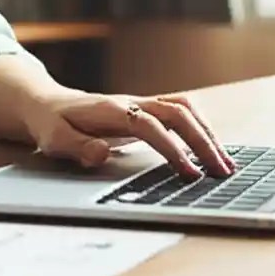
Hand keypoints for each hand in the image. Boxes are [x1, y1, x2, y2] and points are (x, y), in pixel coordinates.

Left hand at [24, 91, 237, 177]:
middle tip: (221, 172)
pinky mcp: (146, 110)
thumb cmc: (52, 124)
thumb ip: (77, 147)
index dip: (171, 147)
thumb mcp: (54, 139)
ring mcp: (141, 103)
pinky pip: (180, 113)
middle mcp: (131, 102)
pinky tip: (211, 150)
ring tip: (225, 163)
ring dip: (207, 133)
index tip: (188, 172)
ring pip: (184, 109)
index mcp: (111, 110)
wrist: (48, 104)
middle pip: (177, 112)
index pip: (150, 125)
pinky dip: (200, 128)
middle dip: (203, 141)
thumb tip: (102, 153)